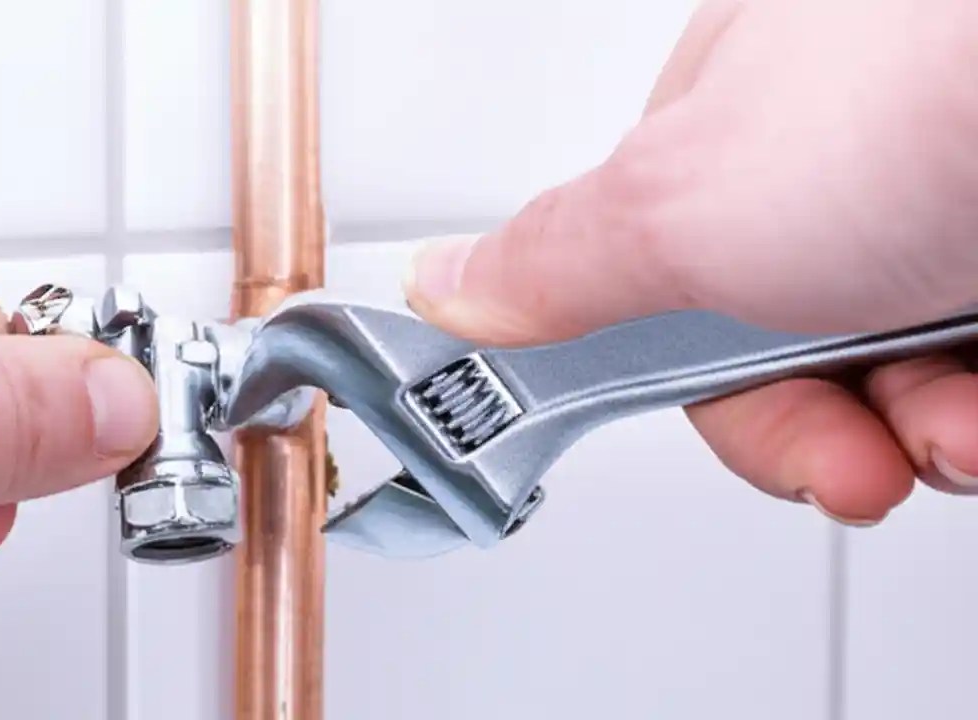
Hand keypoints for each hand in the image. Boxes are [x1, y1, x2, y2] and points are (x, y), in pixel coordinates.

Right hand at [405, 0, 977, 524]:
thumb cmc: (917, 88)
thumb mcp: (677, 202)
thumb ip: (551, 262)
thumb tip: (444, 285)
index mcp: (723, 145)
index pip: (673, 309)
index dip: (714, 401)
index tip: (763, 449)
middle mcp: (836, 175)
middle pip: (792, 362)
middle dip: (824, 436)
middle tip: (858, 459)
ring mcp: (934, 214)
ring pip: (900, 382)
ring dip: (922, 436)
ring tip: (957, 421)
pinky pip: (974, 378)